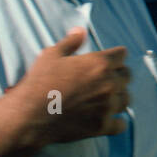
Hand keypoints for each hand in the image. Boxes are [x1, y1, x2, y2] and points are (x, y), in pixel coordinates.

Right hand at [6, 28, 129, 145]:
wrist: (29, 115)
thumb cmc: (39, 82)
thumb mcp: (51, 55)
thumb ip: (70, 42)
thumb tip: (81, 30)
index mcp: (100, 63)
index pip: (122, 55)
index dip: (115, 56)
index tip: (109, 60)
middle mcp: (109, 84)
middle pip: (127, 76)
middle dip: (119, 75)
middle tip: (107, 79)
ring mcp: (107, 106)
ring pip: (126, 99)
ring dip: (119, 97)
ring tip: (109, 98)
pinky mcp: (102, 126)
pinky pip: (121, 125)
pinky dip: (117, 122)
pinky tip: (110, 120)